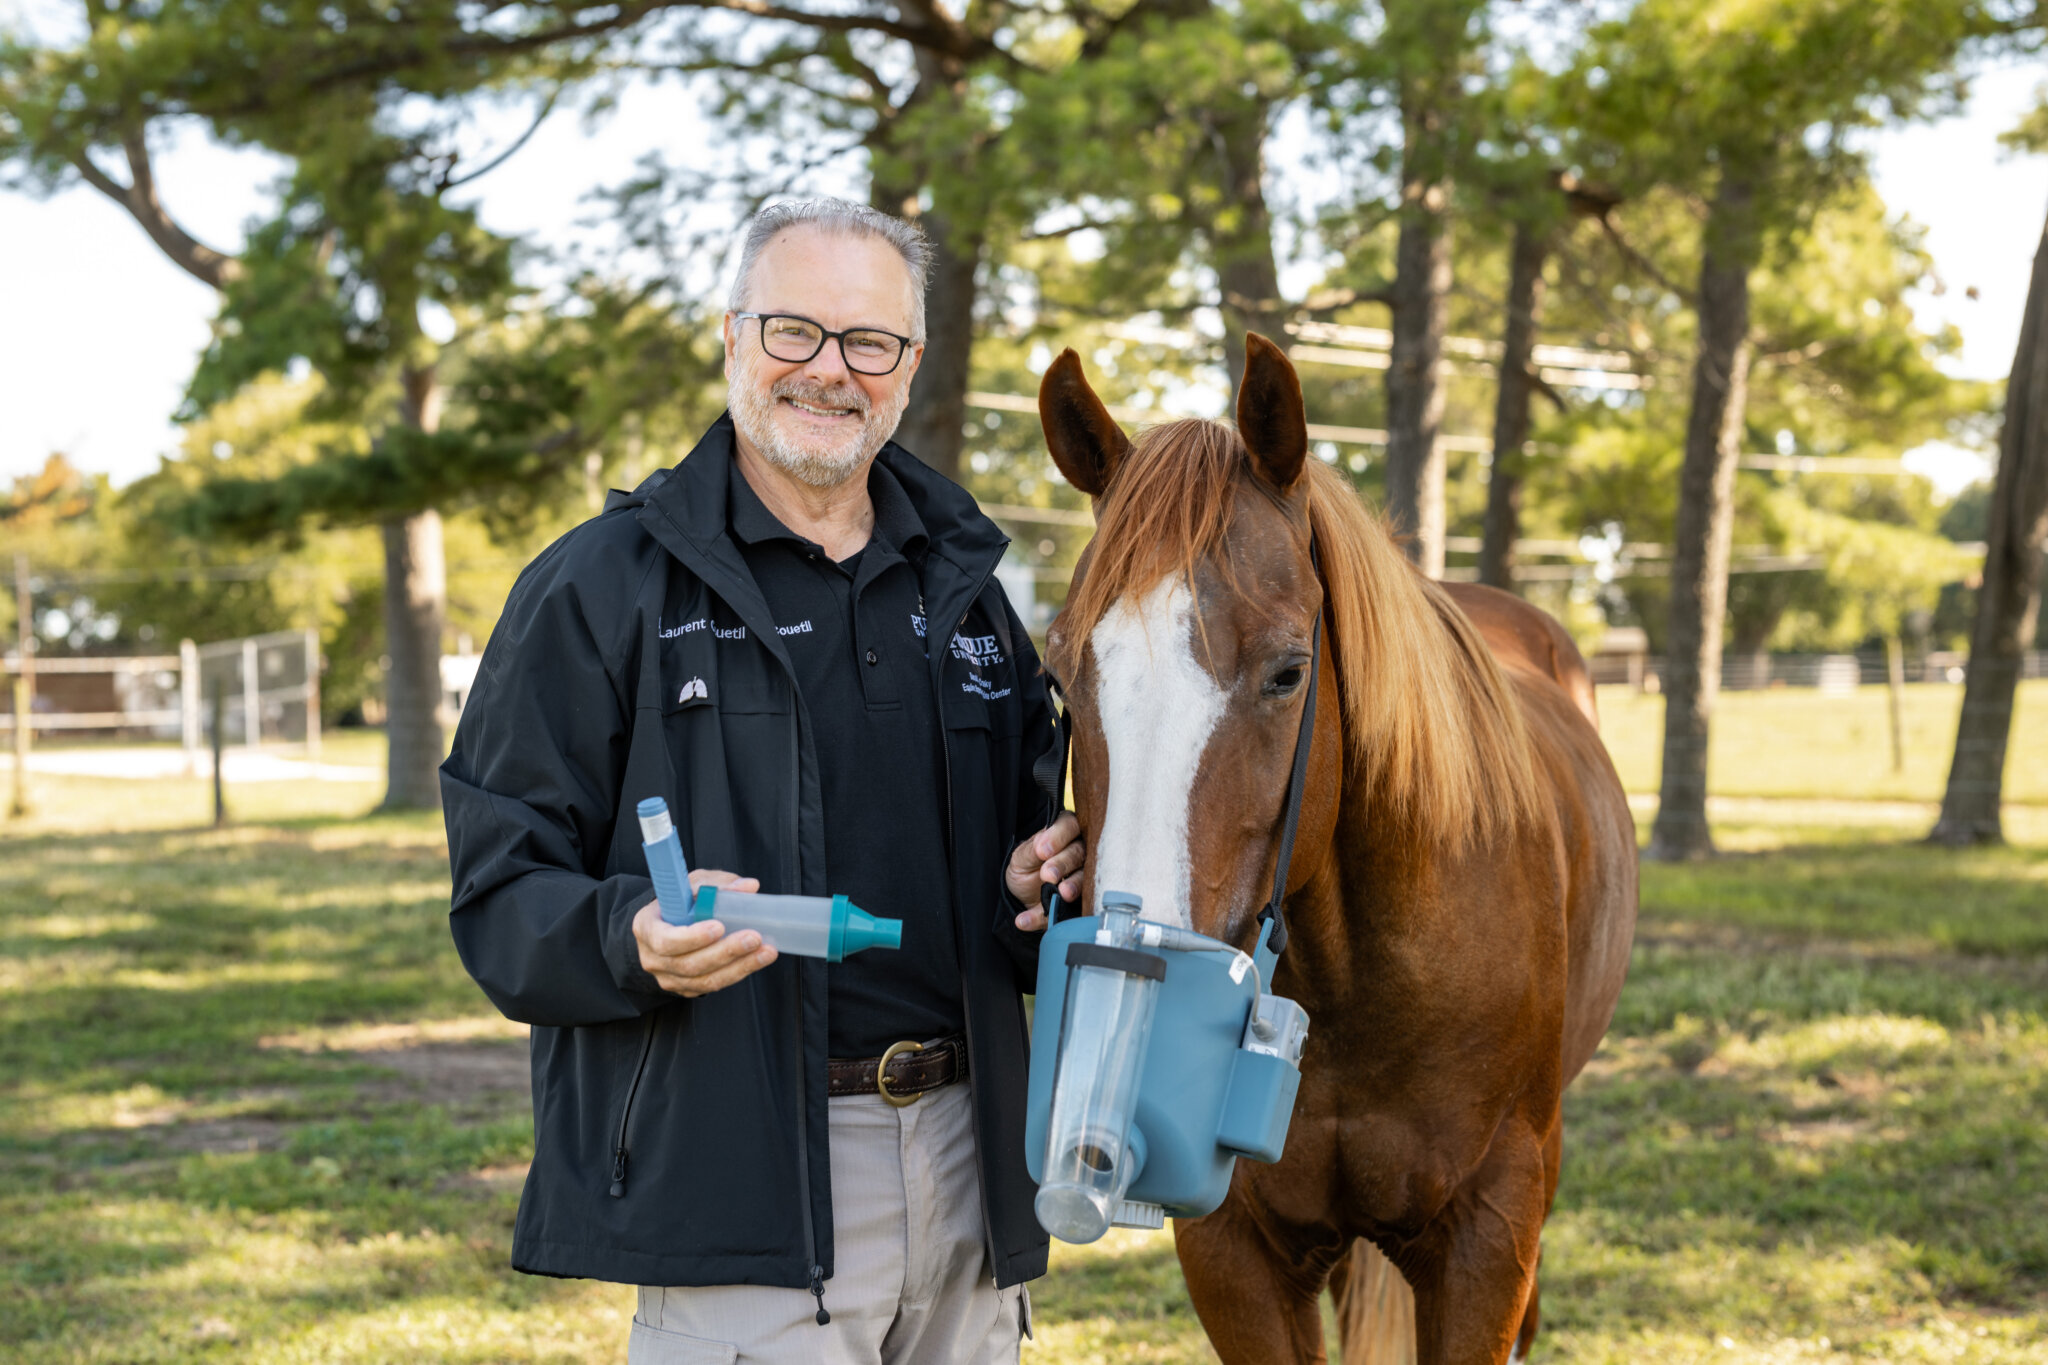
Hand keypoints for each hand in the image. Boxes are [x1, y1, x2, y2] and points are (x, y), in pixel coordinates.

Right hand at [634, 868, 773, 996]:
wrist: (669, 925)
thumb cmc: (679, 903)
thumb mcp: (693, 885)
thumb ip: (718, 884)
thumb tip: (749, 887)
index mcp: (647, 928)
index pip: (666, 940)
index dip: (693, 937)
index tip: (719, 926)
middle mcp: (653, 958)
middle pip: (690, 964)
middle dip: (726, 951)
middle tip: (754, 937)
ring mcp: (669, 977)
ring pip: (705, 980)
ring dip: (740, 966)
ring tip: (765, 952)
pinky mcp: (686, 988)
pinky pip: (713, 986)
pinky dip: (738, 972)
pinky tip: (757, 960)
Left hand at [1005, 811, 1083, 932]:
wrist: (1022, 896)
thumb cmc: (1026, 868)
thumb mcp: (1021, 857)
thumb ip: (1031, 850)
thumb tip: (1041, 847)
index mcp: (1065, 833)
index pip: (1069, 825)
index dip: (1059, 836)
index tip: (1043, 851)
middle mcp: (1079, 853)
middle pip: (1079, 853)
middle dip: (1063, 864)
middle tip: (1048, 875)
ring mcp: (1083, 877)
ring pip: (1084, 878)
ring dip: (1072, 887)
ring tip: (1060, 894)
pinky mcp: (1080, 902)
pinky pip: (1069, 909)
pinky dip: (1046, 916)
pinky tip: (1027, 919)